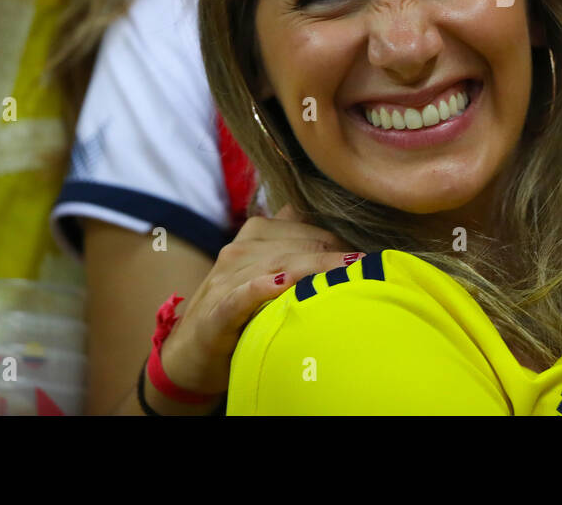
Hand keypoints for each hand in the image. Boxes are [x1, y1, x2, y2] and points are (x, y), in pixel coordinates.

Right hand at [157, 205, 360, 396]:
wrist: (189, 351)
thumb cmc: (236, 307)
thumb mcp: (262, 267)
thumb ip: (287, 238)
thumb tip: (309, 209)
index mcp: (256, 234)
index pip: (312, 233)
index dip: (342, 246)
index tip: (371, 261)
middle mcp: (240, 250)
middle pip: (302, 247)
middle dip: (338, 258)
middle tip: (372, 270)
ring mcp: (226, 279)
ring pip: (280, 267)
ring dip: (315, 270)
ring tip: (350, 273)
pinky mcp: (216, 311)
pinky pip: (242, 295)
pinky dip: (261, 289)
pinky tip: (281, 287)